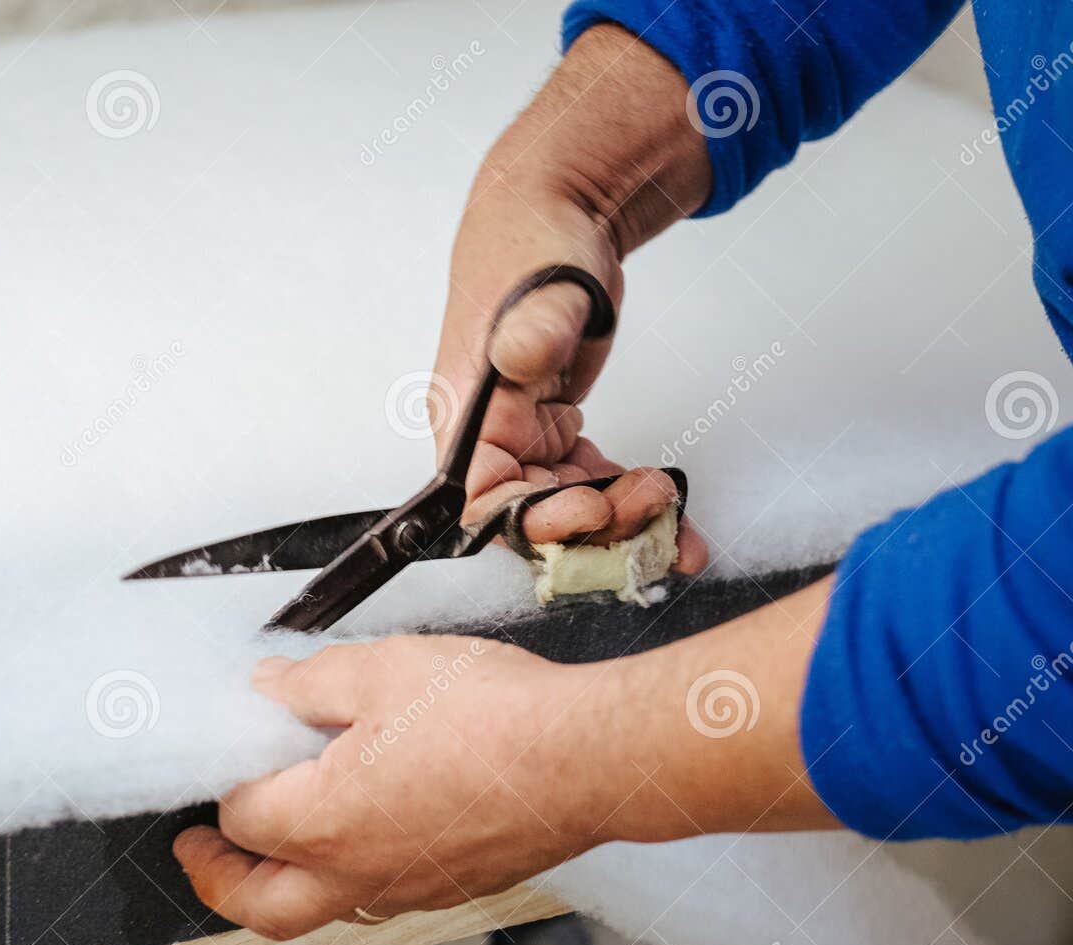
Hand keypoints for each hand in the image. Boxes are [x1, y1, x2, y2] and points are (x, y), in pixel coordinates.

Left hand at [175, 581, 842, 940]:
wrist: (589, 756)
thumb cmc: (496, 717)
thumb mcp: (381, 670)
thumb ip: (310, 683)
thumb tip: (269, 686)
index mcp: (325, 822)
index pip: (241, 817)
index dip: (224, 781)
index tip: (223, 757)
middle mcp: (360, 873)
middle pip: (259, 906)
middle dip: (216, 879)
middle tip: (198, 850)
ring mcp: (410, 889)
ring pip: (320, 911)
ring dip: (282, 884)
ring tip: (275, 844)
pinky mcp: (454, 886)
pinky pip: (378, 898)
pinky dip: (347, 876)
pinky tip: (361, 832)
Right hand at [428, 25, 711, 569]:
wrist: (558, 211)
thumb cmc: (530, 244)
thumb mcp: (539, 285)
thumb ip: (531, 333)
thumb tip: (523, 360)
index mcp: (466, 416)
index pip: (484, 499)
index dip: (535, 521)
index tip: (593, 512)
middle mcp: (489, 437)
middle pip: (530, 517)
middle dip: (594, 531)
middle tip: (657, 519)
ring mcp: (524, 437)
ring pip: (564, 507)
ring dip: (619, 527)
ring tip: (680, 531)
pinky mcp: (556, 432)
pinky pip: (585, 483)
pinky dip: (624, 497)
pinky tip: (667, 502)